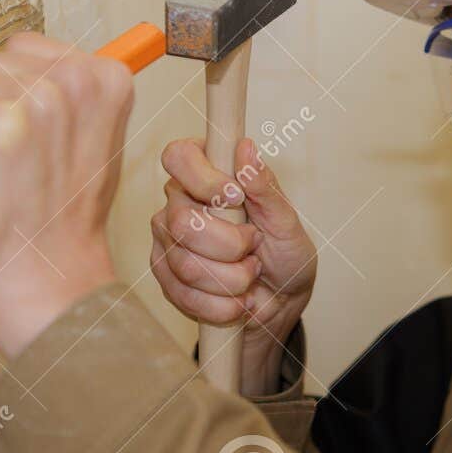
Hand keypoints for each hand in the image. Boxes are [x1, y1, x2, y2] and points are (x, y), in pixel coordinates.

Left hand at [0, 31, 132, 356]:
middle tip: (5, 164)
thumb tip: (33, 72)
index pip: (32, 52)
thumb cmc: (62, 223)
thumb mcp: (94, 147)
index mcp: (105, 81)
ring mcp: (27, 99)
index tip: (26, 138)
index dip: (18, 97)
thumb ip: (72, 103)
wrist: (46, 280)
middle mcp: (70, 81)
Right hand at [151, 136, 316, 395]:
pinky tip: (238, 299)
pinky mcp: (165, 276)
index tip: (237, 197)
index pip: (179, 157)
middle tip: (254, 247)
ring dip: (233, 279)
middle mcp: (178, 201)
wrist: (280, 300)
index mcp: (206, 172)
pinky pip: (185, 295)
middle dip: (230, 246)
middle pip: (181, 221)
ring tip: (250, 274)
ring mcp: (166, 239)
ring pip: (185, 264)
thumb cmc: (284, 252)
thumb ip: (265, 186)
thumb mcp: (286, 220)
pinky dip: (222, 305)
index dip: (205, 180)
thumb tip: (245, 148)